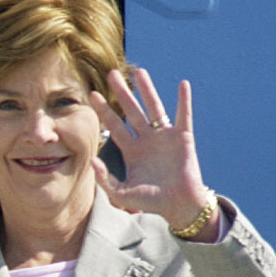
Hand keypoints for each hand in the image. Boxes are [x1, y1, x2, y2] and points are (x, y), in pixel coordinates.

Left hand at [90, 67, 217, 235]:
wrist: (178, 205)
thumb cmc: (150, 201)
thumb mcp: (122, 194)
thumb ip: (105, 179)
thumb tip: (91, 160)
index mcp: (131, 150)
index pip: (114, 126)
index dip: (103, 111)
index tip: (91, 94)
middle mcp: (146, 139)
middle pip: (131, 111)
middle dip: (122, 93)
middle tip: (112, 73)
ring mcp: (165, 136)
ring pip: (154, 107)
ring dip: (147, 89)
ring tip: (139, 71)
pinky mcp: (183, 138)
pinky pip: (183, 115)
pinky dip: (184, 101)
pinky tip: (182, 85)